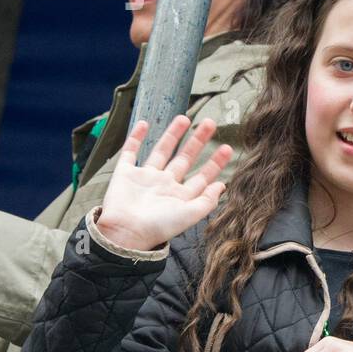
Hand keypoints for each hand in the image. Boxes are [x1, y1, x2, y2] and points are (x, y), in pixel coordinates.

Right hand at [94, 115, 231, 250]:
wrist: (125, 233)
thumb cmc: (158, 227)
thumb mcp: (189, 215)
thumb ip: (207, 201)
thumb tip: (222, 185)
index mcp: (180, 196)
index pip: (201, 176)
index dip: (215, 163)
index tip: (227, 147)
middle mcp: (164, 185)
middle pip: (184, 158)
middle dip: (198, 141)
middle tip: (210, 123)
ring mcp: (145, 178)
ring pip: (161, 150)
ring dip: (173, 134)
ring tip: (185, 118)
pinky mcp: (125, 174)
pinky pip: (130, 152)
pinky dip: (135, 137)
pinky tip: (144, 123)